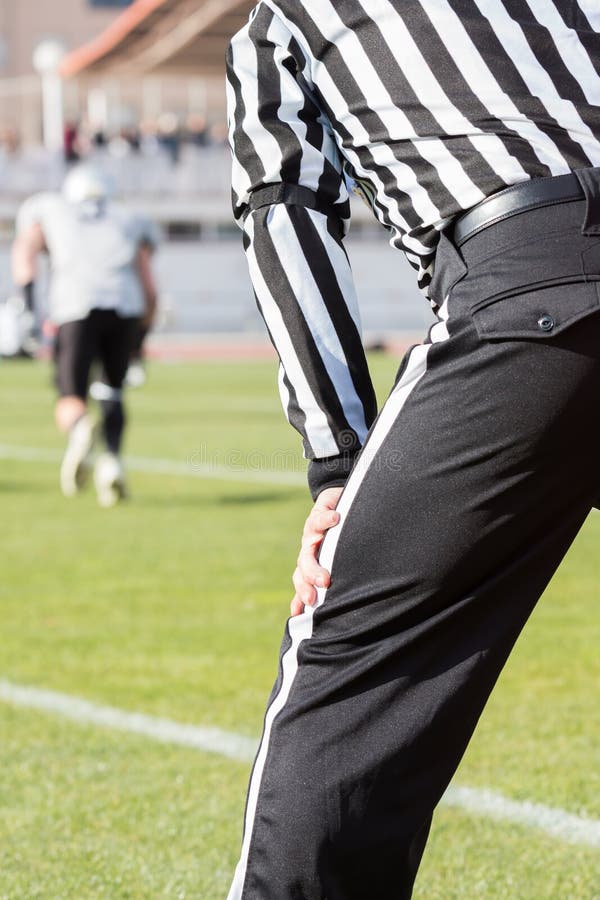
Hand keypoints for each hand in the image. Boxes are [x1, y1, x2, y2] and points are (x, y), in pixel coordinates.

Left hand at [291, 486, 343, 616]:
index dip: (300, 596)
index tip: (300, 613)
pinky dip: (326, 519)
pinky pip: (319, 517)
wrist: (341, 502)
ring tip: (324, 574)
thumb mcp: (340, 557)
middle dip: (310, 579)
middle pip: (303, 567)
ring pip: (308, 547)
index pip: (302, 581)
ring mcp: (312, 532)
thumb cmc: (344, 536)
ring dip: (314, 561)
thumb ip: (339, 577)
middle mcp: (310, 549)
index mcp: (312, 562)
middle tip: (322, 587)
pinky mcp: (319, 512)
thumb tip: (345, 606)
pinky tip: (336, 519)